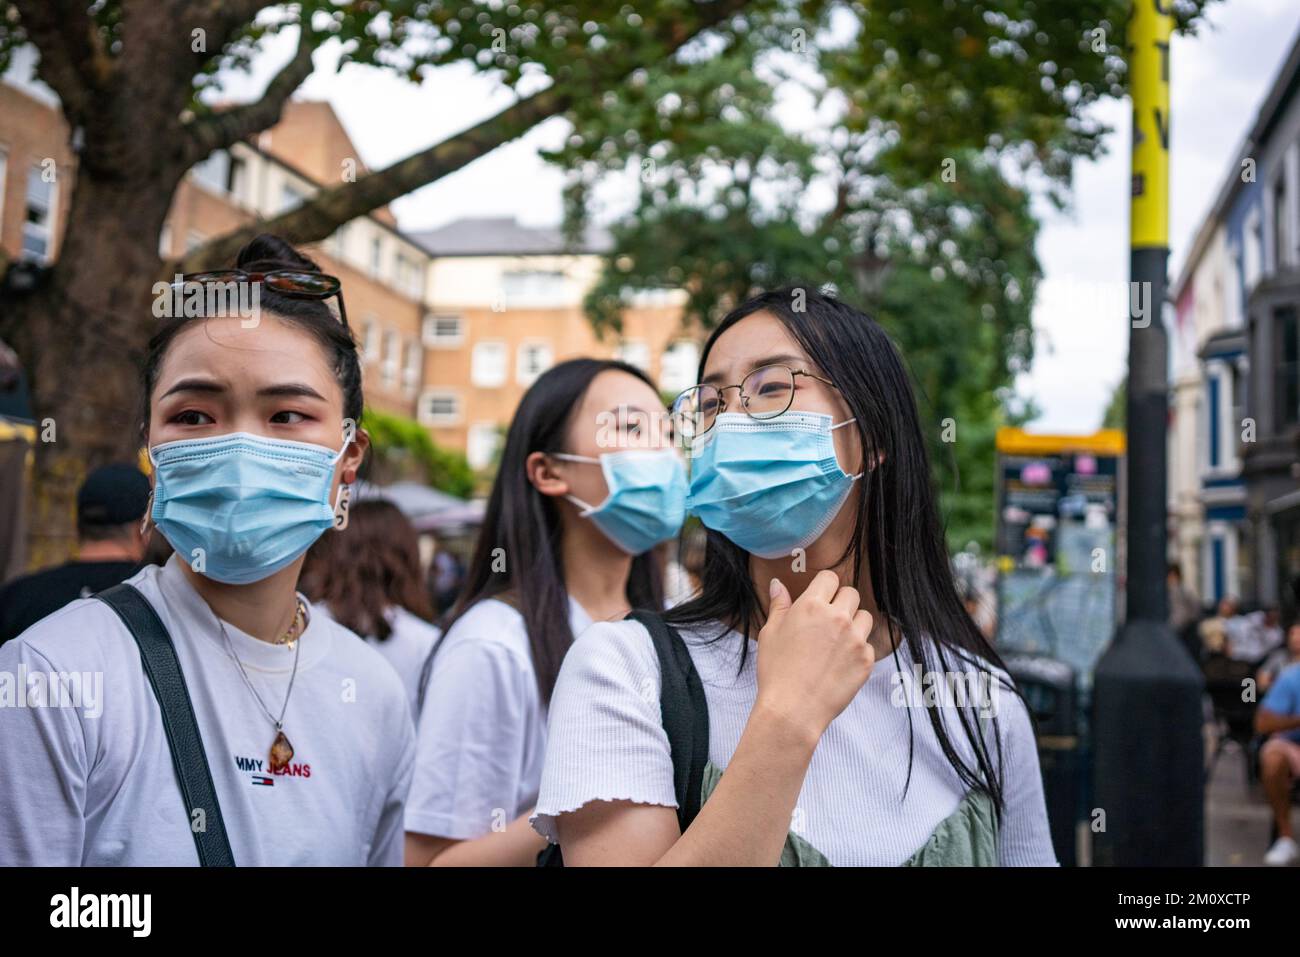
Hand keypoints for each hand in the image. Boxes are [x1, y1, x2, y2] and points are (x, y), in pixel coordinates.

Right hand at [753, 570, 874, 744]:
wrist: (793, 709)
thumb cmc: (776, 671)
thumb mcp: (770, 633)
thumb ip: (779, 605)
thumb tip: (779, 584)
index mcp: (812, 605)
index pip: (830, 578)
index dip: (825, 587)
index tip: (821, 598)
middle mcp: (838, 618)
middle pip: (851, 594)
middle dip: (841, 603)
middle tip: (828, 622)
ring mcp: (855, 639)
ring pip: (865, 617)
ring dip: (854, 624)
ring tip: (836, 643)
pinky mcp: (866, 660)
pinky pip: (868, 645)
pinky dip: (857, 651)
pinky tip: (839, 664)